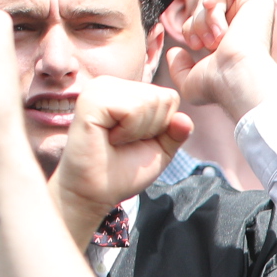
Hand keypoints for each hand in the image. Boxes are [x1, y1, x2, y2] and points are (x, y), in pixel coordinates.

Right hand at [50, 76, 192, 244]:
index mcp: (125, 91)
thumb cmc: (123, 171)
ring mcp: (99, 89)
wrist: (95, 193)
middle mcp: (110, 83)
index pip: (170, 97)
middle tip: (123, 142)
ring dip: (138, 131)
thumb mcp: (160, 150)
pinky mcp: (91, 99)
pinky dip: (128, 131)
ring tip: (114, 140)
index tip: (136, 140)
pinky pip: (133, 109)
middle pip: (162, 98)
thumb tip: (185, 119)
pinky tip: (109, 138)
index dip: (162, 127)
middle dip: (151, 129)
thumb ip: (176, 132)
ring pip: (149, 101)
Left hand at [164, 0, 276, 119]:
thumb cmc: (219, 86)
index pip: (202, 20)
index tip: (195, 46)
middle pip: (206, 6)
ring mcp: (253, 12)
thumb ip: (179, 68)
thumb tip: (174, 52)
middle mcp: (244, 25)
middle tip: (207, 42)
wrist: (238, 77)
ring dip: (206, 14)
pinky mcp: (258, 0)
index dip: (191, 27)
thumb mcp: (190, 83)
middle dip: (198, 21)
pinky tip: (212, 5)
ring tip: (217, 35)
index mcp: (233, 41)